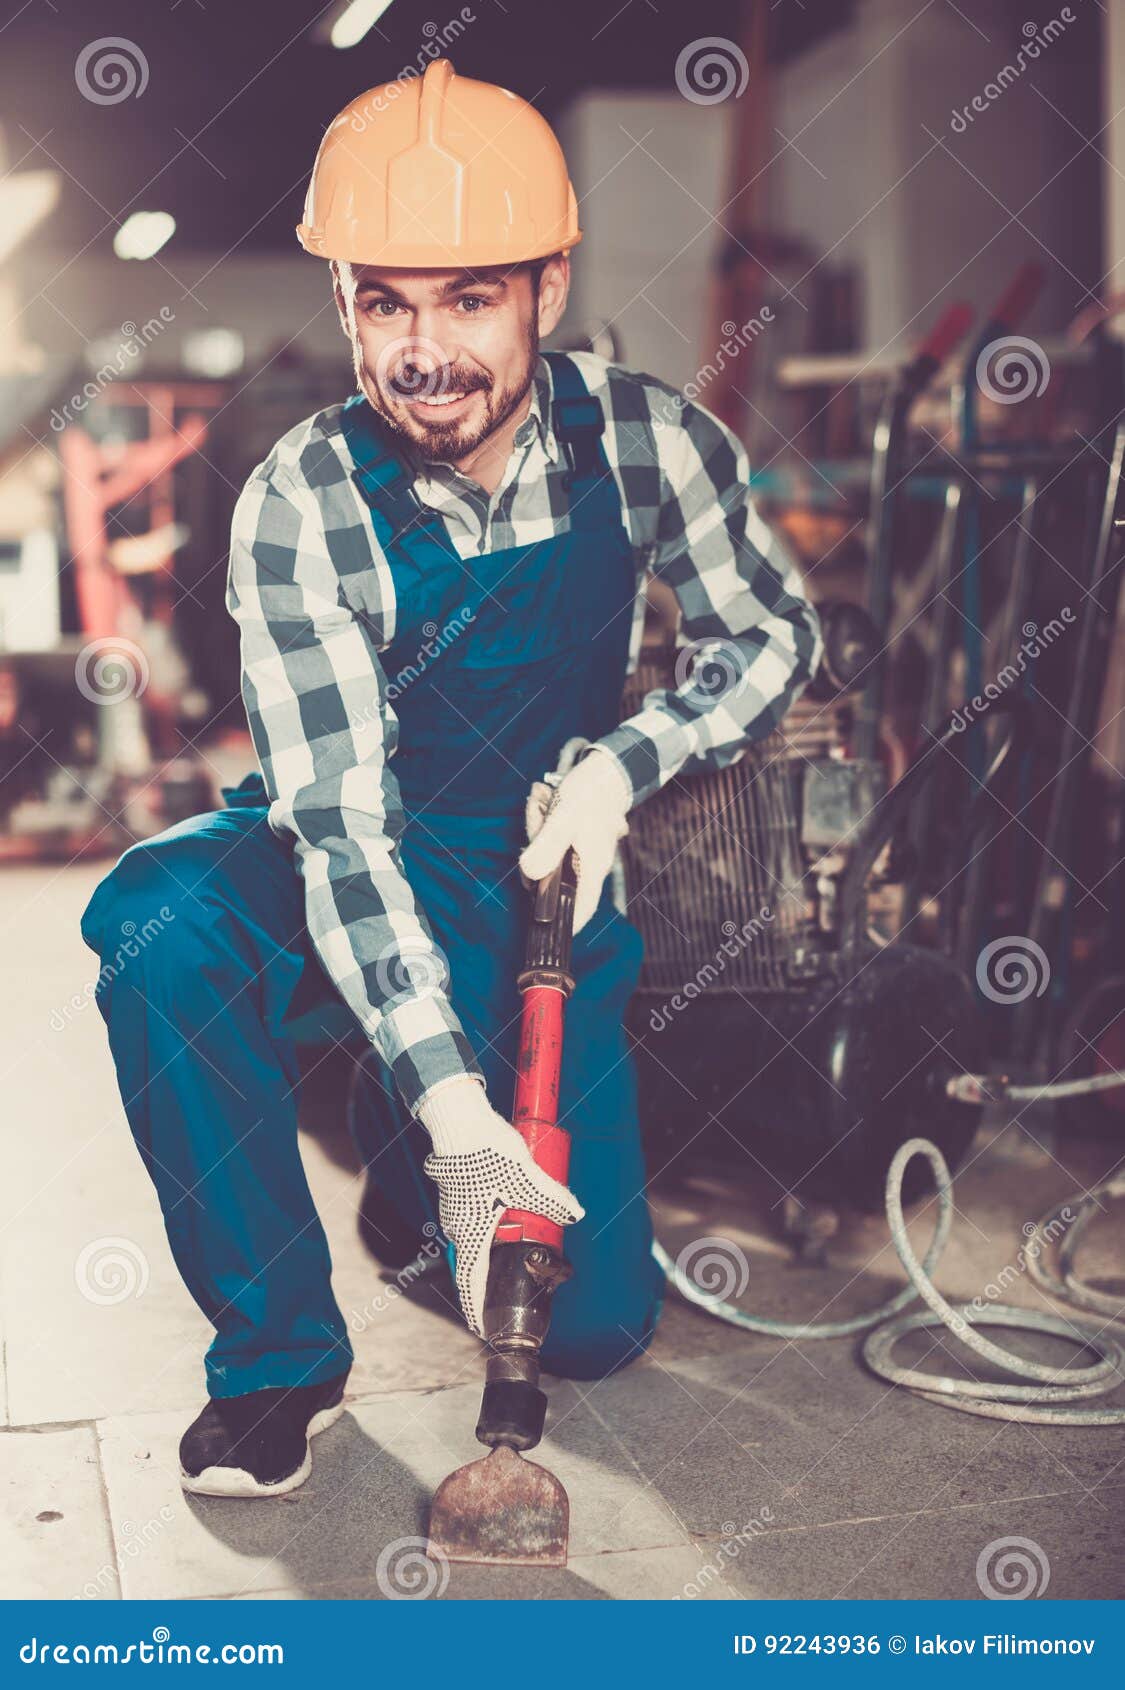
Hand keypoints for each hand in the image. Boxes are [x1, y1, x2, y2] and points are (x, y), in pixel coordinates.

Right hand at [417, 1077, 583, 1335]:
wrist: (457, 1117)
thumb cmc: (485, 1150)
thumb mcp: (527, 1176)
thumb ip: (552, 1197)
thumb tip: (575, 1211)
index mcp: (471, 1232)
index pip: (472, 1282)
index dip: (477, 1309)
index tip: (482, 1328)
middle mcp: (457, 1226)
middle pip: (473, 1264)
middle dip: (490, 1282)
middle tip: (508, 1294)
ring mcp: (454, 1209)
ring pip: (473, 1241)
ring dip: (491, 1253)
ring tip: (512, 1255)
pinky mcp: (457, 1192)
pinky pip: (471, 1221)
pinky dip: (487, 1230)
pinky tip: (505, 1217)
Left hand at [519, 740, 631, 933]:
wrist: (607, 768)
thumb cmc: (590, 794)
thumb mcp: (563, 819)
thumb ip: (546, 847)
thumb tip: (529, 876)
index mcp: (592, 868)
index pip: (581, 909)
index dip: (564, 923)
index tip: (543, 928)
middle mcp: (591, 864)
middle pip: (556, 878)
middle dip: (537, 854)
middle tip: (538, 820)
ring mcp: (585, 851)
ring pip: (551, 855)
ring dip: (539, 830)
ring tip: (544, 802)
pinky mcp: (577, 837)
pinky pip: (553, 839)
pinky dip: (544, 822)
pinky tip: (545, 802)